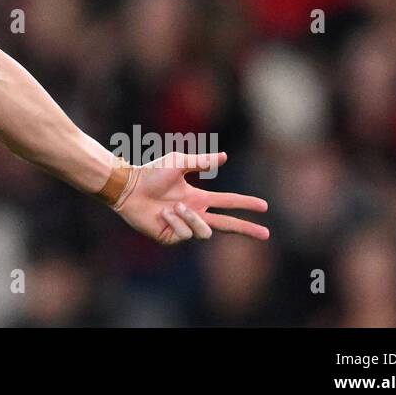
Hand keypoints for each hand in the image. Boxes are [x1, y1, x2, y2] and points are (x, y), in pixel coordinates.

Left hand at [113, 151, 268, 245]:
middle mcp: (194, 213)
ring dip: (191, 218)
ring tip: (174, 207)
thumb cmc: (150, 173)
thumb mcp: (179, 163)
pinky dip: (176, 221)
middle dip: (246, 229)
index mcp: (198, 198)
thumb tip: (225, 157)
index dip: (245, 204)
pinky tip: (162, 214)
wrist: (129, 188)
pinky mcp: (172, 237)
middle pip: (227, 225)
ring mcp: (184, 227)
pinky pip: (185, 234)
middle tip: (266, 234)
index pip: (228, 202)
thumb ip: (201, 161)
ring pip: (205, 230)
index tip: (264, 206)